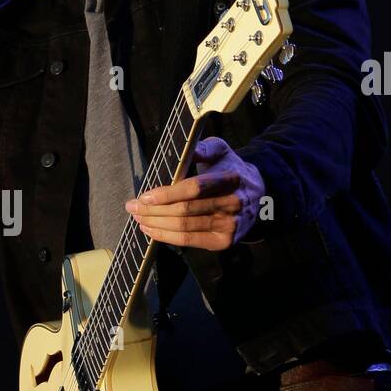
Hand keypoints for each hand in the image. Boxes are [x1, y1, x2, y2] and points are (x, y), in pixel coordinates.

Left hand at [125, 136, 264, 250]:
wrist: (258, 193)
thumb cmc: (229, 169)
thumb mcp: (220, 151)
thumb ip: (200, 149)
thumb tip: (179, 152)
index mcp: (230, 179)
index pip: (194, 188)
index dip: (166, 194)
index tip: (144, 196)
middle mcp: (232, 204)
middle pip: (185, 211)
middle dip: (153, 210)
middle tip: (132, 207)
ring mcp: (229, 226)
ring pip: (184, 228)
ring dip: (156, 224)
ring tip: (138, 218)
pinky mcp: (223, 241)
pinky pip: (189, 241)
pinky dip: (166, 237)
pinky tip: (152, 230)